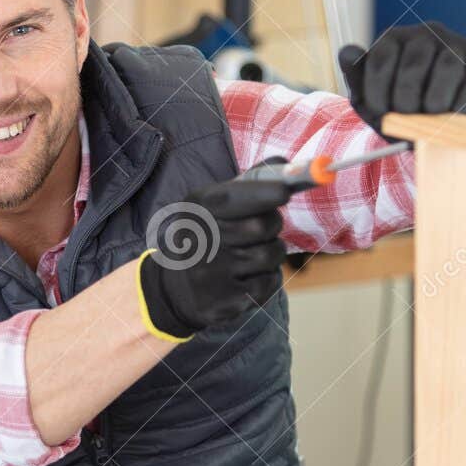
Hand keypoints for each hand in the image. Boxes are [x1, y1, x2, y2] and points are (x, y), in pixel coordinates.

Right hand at [137, 178, 289, 339]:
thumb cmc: (206, 236)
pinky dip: (269, 276)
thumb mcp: (213, 205)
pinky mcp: (227, 301)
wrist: (178, 289)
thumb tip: (286, 165)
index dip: (263, 193)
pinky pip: (270, 282)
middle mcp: (201, 241)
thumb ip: (248, 184)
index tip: (284, 192)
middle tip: (264, 227)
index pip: (232, 199)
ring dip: (273, 251)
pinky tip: (250, 275)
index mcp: (197, 210)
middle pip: (262, 226)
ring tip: (255, 253)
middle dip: (273, 224)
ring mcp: (213, 275)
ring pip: (270, 254)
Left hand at [338, 21, 465, 137]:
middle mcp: (426, 34)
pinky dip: (460, 104)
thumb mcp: (373, 101)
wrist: (443, 127)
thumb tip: (346, 52)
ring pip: (447, 67)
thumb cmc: (402, 110)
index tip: (380, 113)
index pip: (381, 58)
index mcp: (394, 39)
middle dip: (406, 98)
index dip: (378, 91)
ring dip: (434, 101)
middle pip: (414, 63)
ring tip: (429, 118)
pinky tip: (451, 116)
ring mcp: (457, 46)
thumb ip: (357, 80)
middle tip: (406, 117)